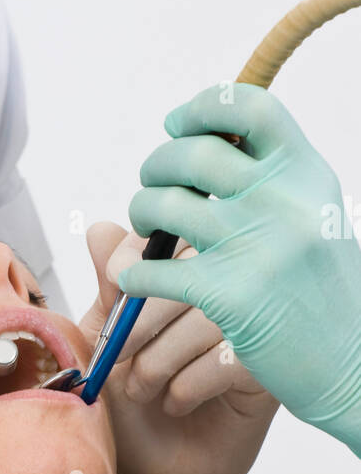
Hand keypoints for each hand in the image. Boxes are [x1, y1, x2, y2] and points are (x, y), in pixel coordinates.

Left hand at [80, 221, 278, 473]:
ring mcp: (252, 329)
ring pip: (209, 317)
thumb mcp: (105, 338)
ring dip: (161, 359)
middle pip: (192, 273)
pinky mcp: (266, 371)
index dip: (136, 263)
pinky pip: (230, 359)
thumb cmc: (128, 397)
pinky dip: (189, 384)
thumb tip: (99, 230)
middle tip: (119, 357)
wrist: (150, 468)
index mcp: (186, 273)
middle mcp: (226, 292)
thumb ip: (109, 287)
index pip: (172, 237)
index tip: (113, 294)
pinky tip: (176, 403)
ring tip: (142, 388)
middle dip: (141, 319)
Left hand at [119, 84, 360, 456]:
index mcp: (307, 174)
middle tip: (152, 184)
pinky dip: (134, 275)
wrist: (351, 366)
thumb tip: (200, 140)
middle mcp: (285, 201)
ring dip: (141, 213)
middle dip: (158, 165)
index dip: (203, 109)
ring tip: (145, 229)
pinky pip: (154, 271)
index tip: (178, 125)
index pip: (250, 107)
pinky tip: (135, 281)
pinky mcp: (231, 296)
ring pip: (165, 206)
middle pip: (194, 153)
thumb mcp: (312, 222)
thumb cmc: (324, 295)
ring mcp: (258, 246)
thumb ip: (270, 182)